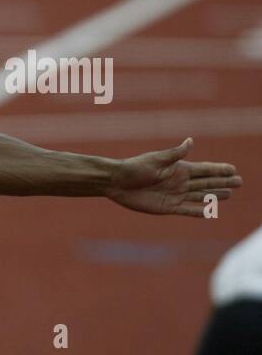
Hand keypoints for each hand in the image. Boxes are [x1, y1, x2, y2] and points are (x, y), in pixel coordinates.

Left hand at [106, 139, 241, 216]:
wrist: (116, 183)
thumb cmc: (134, 168)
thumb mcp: (156, 159)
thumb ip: (175, 154)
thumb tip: (191, 141)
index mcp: (178, 169)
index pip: (204, 169)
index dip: (219, 169)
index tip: (233, 169)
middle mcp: (179, 182)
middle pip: (206, 183)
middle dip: (223, 182)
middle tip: (239, 182)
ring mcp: (174, 195)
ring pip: (200, 196)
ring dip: (215, 196)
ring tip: (229, 195)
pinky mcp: (166, 207)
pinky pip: (186, 210)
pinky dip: (198, 211)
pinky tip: (209, 212)